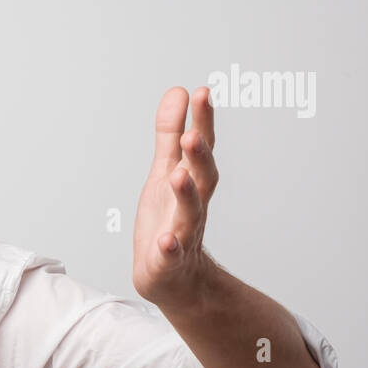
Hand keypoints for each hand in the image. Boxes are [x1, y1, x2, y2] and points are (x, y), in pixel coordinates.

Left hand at [132, 86, 218, 310]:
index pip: (200, 148)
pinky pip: (171, 254)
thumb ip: (170, 134)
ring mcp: (182, 234)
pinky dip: (169, 247)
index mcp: (192, 181)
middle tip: (193, 135)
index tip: (202, 92)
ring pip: (190, 213)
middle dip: (200, 156)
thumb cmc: (168, 219)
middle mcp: (193, 205)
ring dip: (185, 194)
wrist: (173, 277)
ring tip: (177, 176)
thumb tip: (178, 91)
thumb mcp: (165, 171)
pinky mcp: (168, 261)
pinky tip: (165, 240)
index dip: (202, 122)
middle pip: (203, 177)